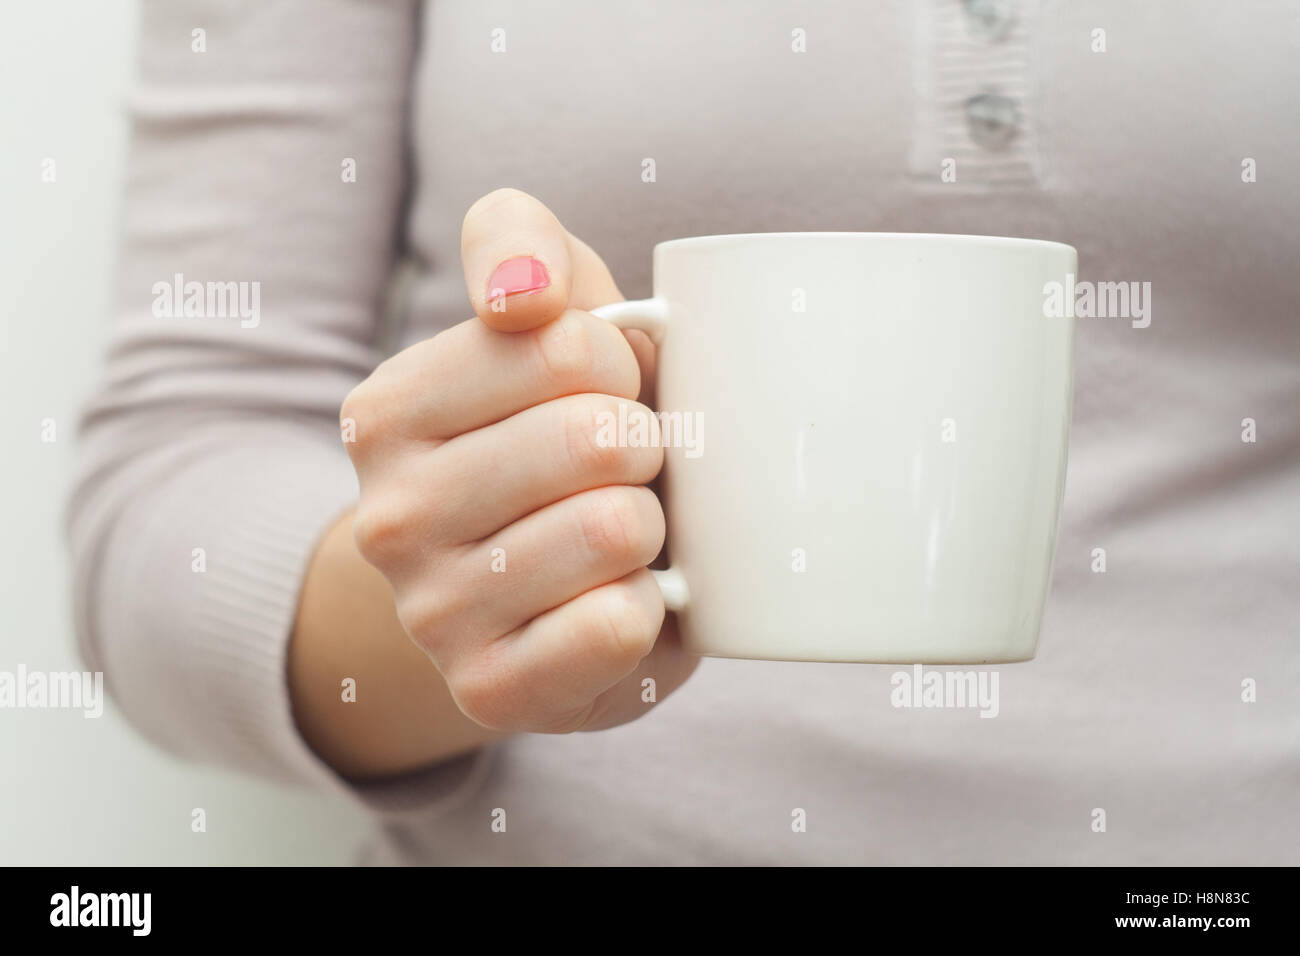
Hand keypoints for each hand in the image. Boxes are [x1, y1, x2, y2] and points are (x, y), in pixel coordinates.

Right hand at [341, 188, 697, 733]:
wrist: (538, 589)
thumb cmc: (558, 432)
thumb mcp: (541, 314)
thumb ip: (519, 245)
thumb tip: (521, 296)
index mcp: (386, 412)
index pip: (567, 345)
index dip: (623, 367)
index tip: (600, 395)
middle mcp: (387, 515)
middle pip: (596, 437)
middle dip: (645, 448)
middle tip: (619, 473)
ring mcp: (430, 614)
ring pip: (614, 530)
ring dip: (650, 530)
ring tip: (618, 538)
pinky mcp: (488, 691)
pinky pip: (615, 627)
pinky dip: (648, 610)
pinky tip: (616, 604)